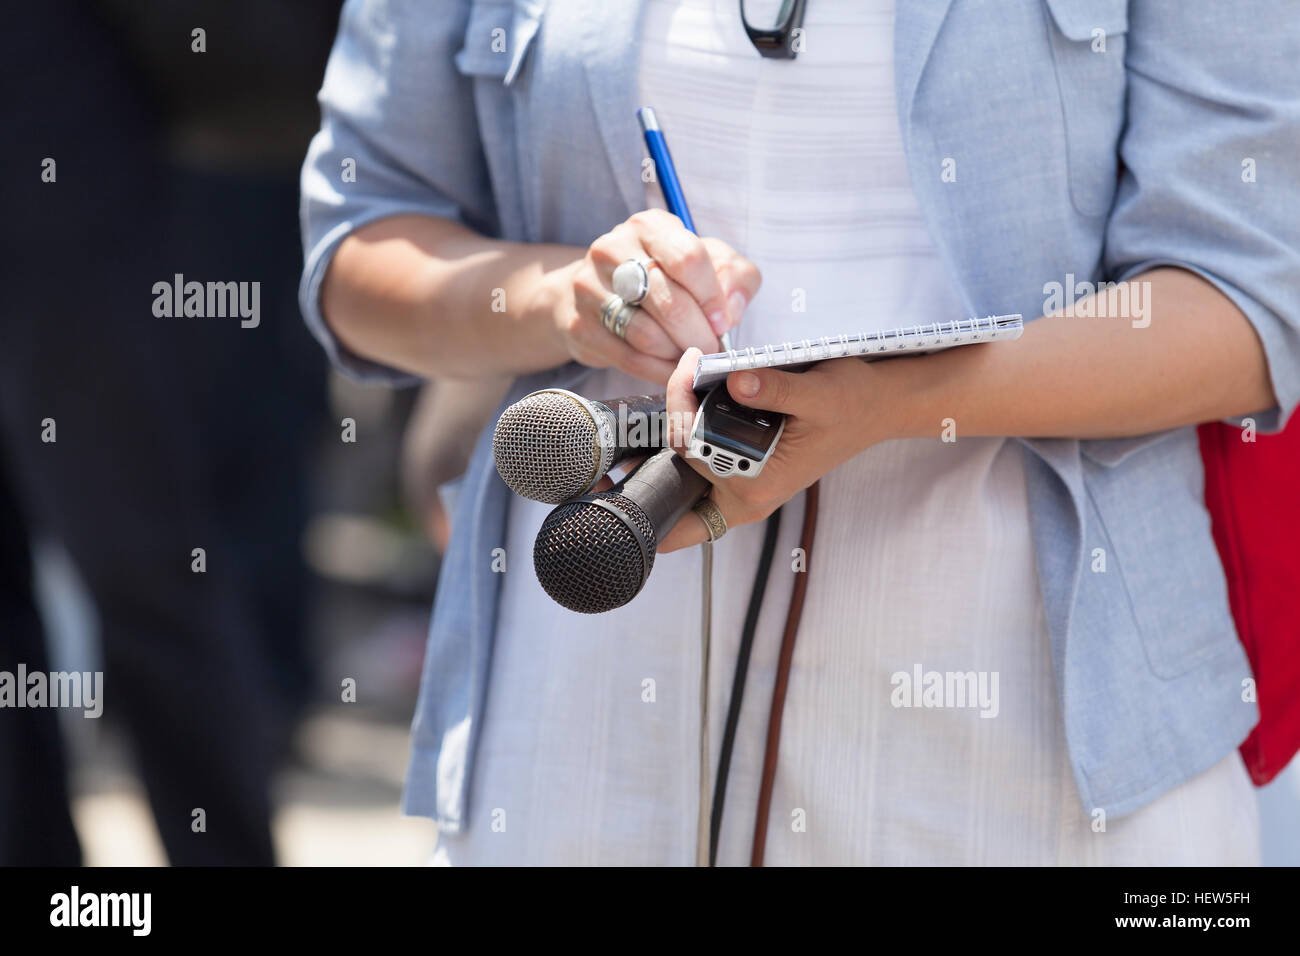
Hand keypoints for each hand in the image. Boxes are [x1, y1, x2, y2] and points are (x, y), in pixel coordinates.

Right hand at [537, 209, 760, 384]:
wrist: (595, 294)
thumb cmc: (663, 276)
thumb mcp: (707, 262)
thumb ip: (735, 276)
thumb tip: (732, 308)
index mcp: (649, 226)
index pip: (688, 259)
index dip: (712, 298)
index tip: (722, 322)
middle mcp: (613, 249)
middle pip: (669, 302)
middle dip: (699, 334)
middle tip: (711, 350)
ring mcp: (589, 287)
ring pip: (647, 335)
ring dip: (677, 354)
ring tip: (689, 356)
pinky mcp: (579, 325)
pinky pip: (629, 359)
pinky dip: (658, 371)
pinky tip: (671, 369)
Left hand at [659, 349, 886, 551]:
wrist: (875, 408)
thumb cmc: (852, 403)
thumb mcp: (818, 393)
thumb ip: (776, 390)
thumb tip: (737, 381)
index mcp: (758, 486)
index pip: (691, 449)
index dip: (680, 406)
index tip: (691, 365)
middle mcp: (745, 497)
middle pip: (679, 462)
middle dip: (675, 414)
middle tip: (690, 366)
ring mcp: (742, 489)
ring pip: (685, 469)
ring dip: (681, 426)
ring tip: (691, 378)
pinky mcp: (744, 474)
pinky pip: (702, 465)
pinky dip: (693, 434)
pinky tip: (698, 399)